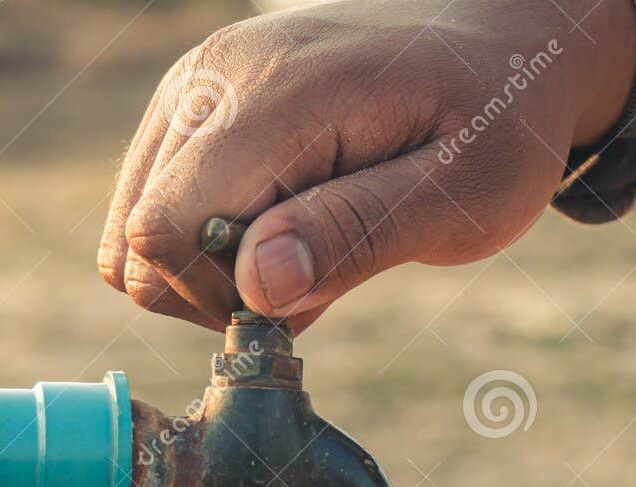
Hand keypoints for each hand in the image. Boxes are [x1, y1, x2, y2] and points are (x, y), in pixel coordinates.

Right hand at [98, 0, 635, 330]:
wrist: (500, 41)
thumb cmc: (498, 121)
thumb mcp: (465, 193)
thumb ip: (359, 232)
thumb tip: (255, 282)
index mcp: (274, 95)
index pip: (164, 231)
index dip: (223, 297)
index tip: (310, 294)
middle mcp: (210, 80)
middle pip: (136, 243)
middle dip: (218, 293)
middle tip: (319, 276)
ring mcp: (192, 88)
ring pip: (135, 235)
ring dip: (215, 276)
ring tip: (310, 251)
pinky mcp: (194, 108)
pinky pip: (157, 212)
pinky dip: (213, 249)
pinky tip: (288, 231)